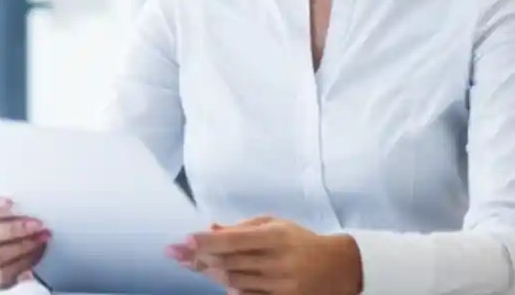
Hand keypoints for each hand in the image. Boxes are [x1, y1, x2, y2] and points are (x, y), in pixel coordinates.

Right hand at [0, 197, 50, 289]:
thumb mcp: (2, 208)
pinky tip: (37, 251)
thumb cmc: (1, 221)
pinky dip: (24, 263)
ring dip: (22, 246)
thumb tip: (28, 203)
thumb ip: (9, 205)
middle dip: (13, 229)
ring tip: (41, 237)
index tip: (11, 203)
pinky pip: (3, 275)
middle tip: (36, 224)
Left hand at [168, 216, 362, 294]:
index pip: (235, 240)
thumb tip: (210, 228)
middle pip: (230, 263)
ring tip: (190, 264)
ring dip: (210, 273)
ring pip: (235, 282)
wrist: (339, 267)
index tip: (184, 240)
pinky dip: (232, 289)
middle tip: (175, 253)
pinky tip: (218, 282)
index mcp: (276, 237)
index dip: (207, 241)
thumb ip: (243, 228)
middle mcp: (278, 262)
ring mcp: (281, 285)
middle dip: (200, 258)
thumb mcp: (275, 225)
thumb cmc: (300, 241)